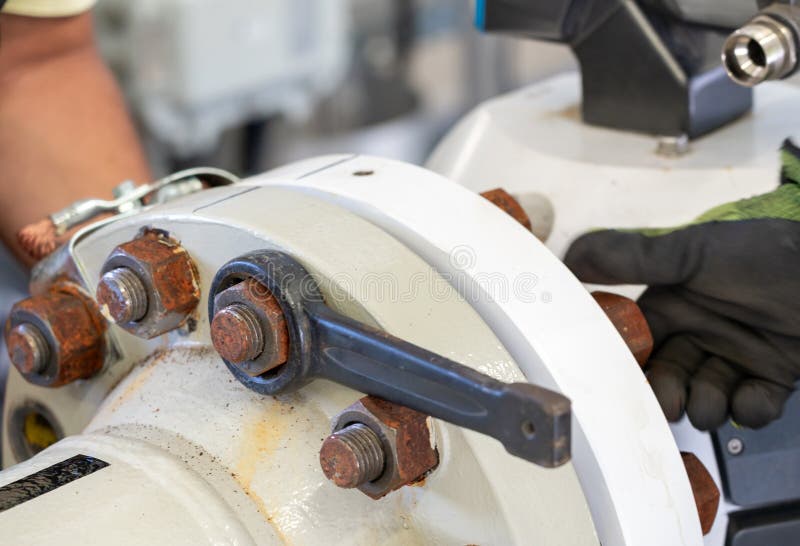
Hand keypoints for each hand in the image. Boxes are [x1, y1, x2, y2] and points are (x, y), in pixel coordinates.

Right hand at [564, 140, 799, 429]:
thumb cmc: (765, 257)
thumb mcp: (690, 253)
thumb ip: (629, 258)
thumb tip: (566, 255)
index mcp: (673, 304)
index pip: (635, 343)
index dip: (626, 363)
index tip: (620, 377)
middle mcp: (700, 333)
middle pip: (665, 379)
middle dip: (666, 393)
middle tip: (672, 398)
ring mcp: (736, 357)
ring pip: (704, 399)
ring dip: (708, 403)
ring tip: (719, 391)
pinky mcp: (773, 379)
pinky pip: (750, 408)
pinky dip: (751, 407)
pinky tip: (755, 392)